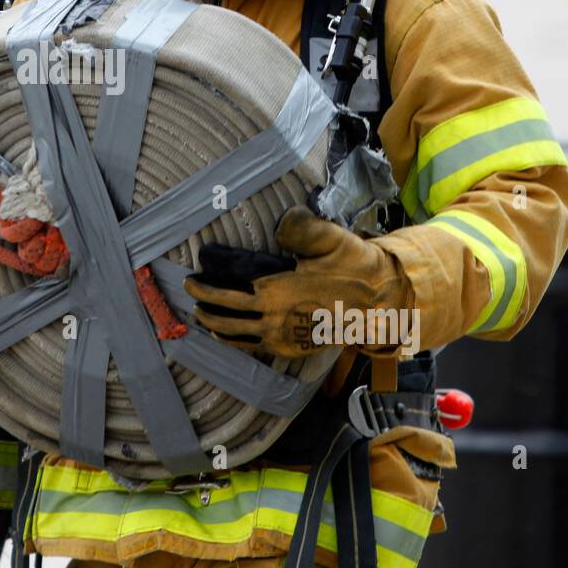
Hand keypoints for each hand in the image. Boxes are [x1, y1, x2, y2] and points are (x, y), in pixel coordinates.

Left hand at [184, 206, 414, 357]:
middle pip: (226, 320)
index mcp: (276, 293)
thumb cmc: (353, 268)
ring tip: (202, 317)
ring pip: (237, 338)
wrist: (378, 304)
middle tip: (191, 296)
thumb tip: (283, 219)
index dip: (204, 289)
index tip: (189, 280)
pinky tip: (230, 335)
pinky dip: (236, 341)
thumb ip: (302, 228)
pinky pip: (255, 347)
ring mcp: (282, 338)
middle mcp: (274, 320)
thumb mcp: (330, 240)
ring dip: (215, 328)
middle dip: (204, 308)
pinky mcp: (292, 348)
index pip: (227, 295)